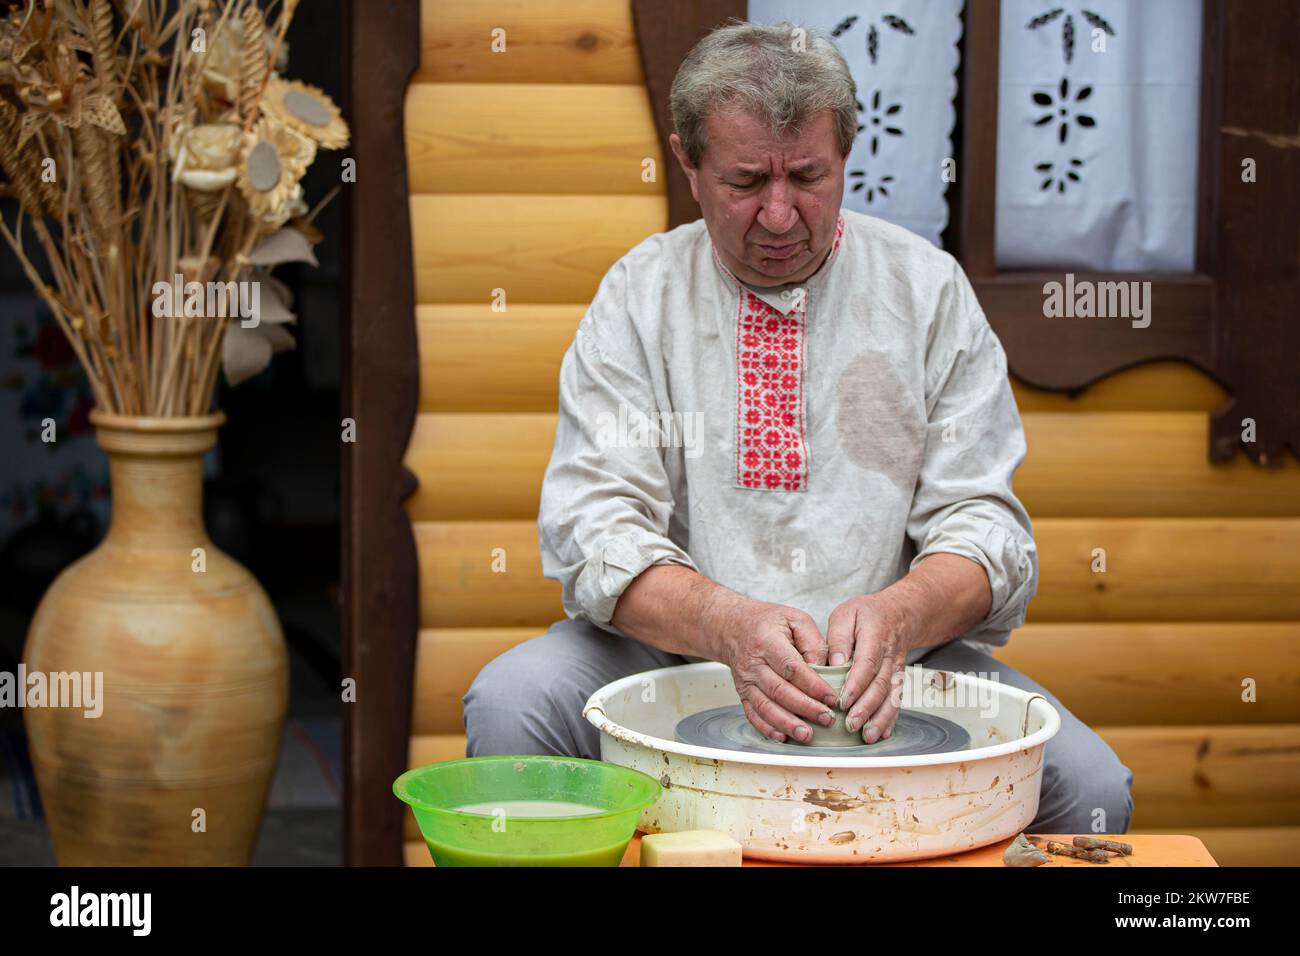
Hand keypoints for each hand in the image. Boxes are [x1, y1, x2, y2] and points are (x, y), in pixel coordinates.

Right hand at [704, 594, 838, 743]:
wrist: (733, 627)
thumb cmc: (768, 622)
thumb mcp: (794, 618)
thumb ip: (813, 641)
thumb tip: (827, 668)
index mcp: (767, 641)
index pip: (791, 667)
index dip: (813, 685)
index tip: (832, 697)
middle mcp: (753, 663)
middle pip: (779, 690)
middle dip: (805, 707)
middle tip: (826, 718)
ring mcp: (746, 681)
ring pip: (765, 706)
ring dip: (787, 723)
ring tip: (807, 734)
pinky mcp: (743, 693)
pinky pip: (753, 714)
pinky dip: (767, 728)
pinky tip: (782, 736)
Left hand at [826, 592, 916, 743]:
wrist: (898, 614)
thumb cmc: (866, 614)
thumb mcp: (846, 614)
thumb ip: (839, 637)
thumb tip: (834, 663)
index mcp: (874, 635)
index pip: (866, 663)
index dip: (856, 683)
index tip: (843, 700)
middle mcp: (889, 656)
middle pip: (880, 685)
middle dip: (866, 708)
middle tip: (851, 725)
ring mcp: (896, 670)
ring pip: (891, 697)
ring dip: (880, 719)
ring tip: (867, 737)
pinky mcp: (897, 680)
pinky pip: (897, 701)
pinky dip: (891, 720)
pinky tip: (882, 735)